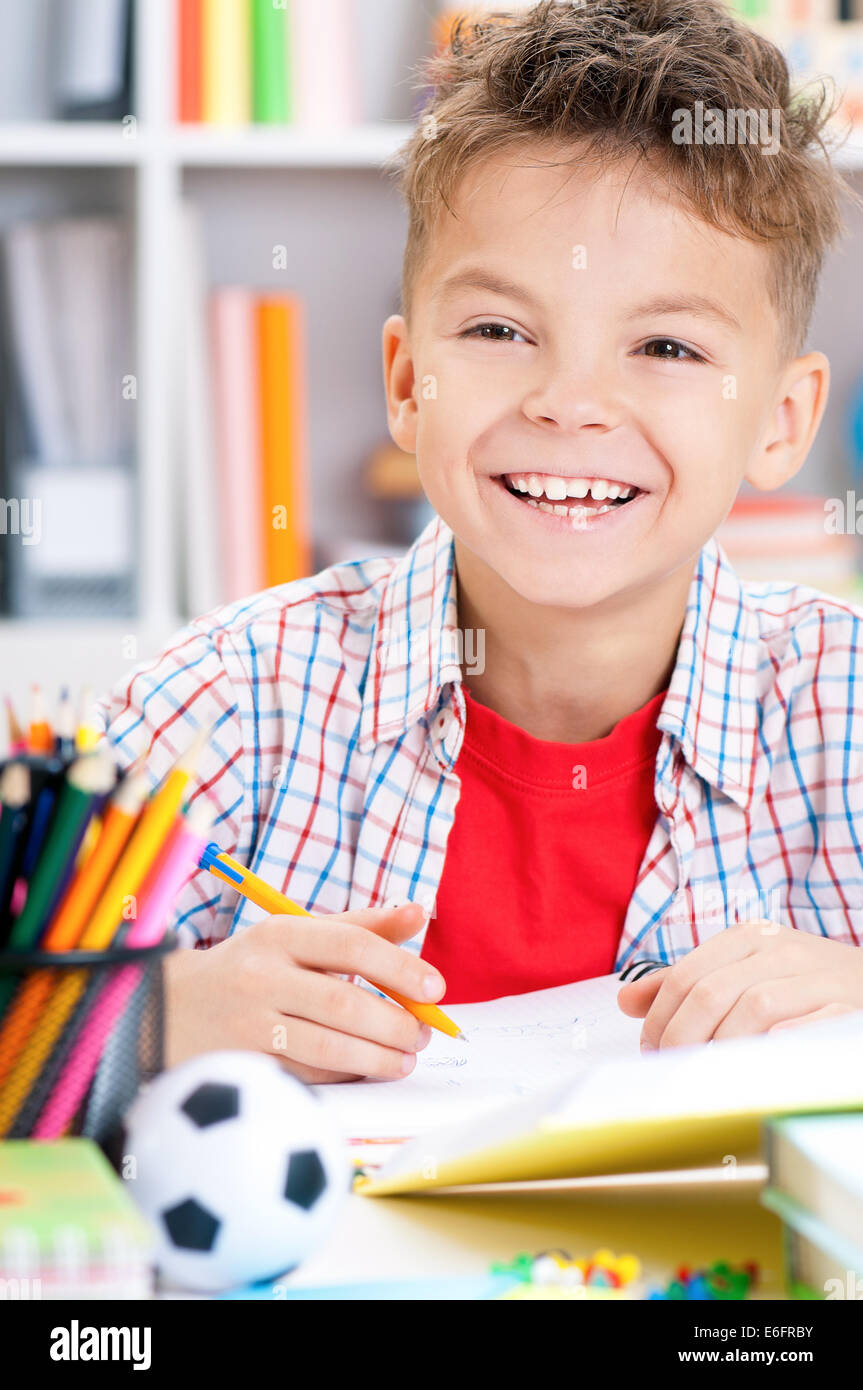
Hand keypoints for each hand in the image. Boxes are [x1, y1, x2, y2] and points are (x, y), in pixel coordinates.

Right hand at [163, 903, 444, 1082]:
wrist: (170, 1005)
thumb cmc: (253, 966)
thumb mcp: (296, 934)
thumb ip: (359, 927)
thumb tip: (419, 912)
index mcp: (280, 935)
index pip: (351, 945)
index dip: (399, 966)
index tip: (436, 989)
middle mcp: (262, 977)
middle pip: (344, 1002)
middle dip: (396, 1023)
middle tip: (423, 1033)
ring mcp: (250, 1025)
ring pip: (329, 1047)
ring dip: (379, 1057)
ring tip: (406, 1058)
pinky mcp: (246, 1066)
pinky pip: (310, 1076)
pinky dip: (348, 1075)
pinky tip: (369, 1069)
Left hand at [617, 920, 862, 1049]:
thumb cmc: (797, 982)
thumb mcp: (742, 969)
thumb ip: (685, 982)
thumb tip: (627, 1001)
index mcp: (748, 938)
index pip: (685, 975)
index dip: (659, 1018)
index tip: (650, 1049)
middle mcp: (780, 950)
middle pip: (712, 993)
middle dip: (682, 1038)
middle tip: (672, 1067)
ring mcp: (816, 976)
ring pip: (755, 1007)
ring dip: (723, 1048)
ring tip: (707, 1074)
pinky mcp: (847, 1003)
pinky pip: (810, 1021)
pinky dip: (783, 1039)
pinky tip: (763, 1059)